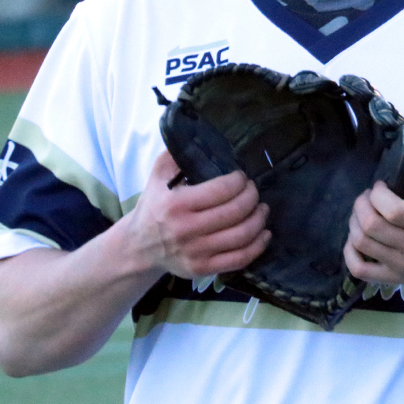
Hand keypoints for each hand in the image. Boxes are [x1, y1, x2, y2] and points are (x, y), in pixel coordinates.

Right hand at [124, 150, 269, 280]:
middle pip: (235, 212)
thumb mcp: (157, 177)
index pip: (221, 190)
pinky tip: (263, 234)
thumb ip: (175, 155)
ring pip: (242, 236)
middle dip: (252, 197)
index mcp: (176, 204)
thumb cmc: (154, 207)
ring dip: (259, 220)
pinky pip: (239, 259)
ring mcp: (196, 252)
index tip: (241, 177)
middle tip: (254, 190)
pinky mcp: (203, 269)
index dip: (239, 182)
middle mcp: (186, 230)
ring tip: (261, 209)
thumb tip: (197, 135)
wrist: (139, 247)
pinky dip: (257, 246)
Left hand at [343, 156, 403, 288]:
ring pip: (360, 243)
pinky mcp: (393, 279)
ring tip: (363, 214)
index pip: (392, 210)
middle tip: (367, 198)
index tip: (381, 186)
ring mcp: (402, 266)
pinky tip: (358, 238)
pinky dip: (349, 252)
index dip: (377, 194)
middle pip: (370, 227)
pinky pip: (358, 269)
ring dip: (354, 223)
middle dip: (360, 205)